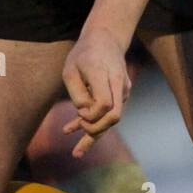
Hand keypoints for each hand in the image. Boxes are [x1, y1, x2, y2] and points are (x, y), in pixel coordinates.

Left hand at [61, 27, 131, 157]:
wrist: (106, 40)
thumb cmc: (84, 54)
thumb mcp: (70, 69)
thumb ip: (77, 93)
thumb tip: (84, 114)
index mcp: (104, 74)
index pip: (104, 104)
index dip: (91, 116)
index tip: (77, 116)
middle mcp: (118, 83)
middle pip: (114, 116)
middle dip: (96, 132)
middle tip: (77, 142)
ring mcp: (122, 89)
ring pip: (114, 118)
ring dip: (94, 135)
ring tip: (76, 153)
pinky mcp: (121, 94)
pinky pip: (110, 113)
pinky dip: (96, 124)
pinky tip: (75, 132)